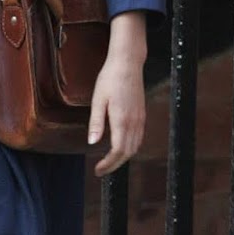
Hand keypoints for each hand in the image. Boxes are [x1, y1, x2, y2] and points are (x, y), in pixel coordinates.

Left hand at [88, 15, 145, 175]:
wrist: (128, 63)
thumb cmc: (110, 79)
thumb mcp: (98, 100)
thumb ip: (96, 123)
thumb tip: (92, 143)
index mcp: (122, 120)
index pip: (117, 151)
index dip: (108, 164)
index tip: (98, 170)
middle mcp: (134, 122)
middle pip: (128, 152)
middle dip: (115, 165)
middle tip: (101, 170)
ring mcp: (140, 118)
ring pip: (135, 146)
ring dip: (123, 157)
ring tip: (109, 162)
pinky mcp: (142, 114)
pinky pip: (138, 137)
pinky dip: (130, 147)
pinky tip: (120, 147)